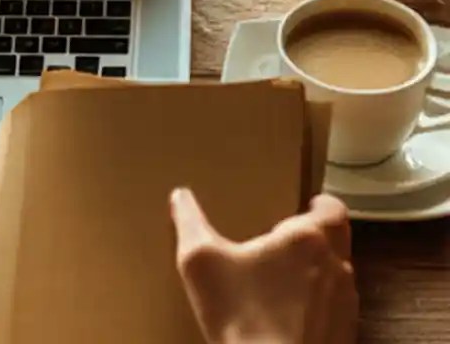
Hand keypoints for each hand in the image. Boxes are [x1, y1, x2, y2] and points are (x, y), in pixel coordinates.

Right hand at [171, 188, 357, 343]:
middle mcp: (336, 266)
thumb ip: (189, 222)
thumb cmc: (242, 316)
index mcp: (306, 239)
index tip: (304, 206)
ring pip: (336, 274)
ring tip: (279, 279)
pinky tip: (285, 314)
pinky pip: (333, 307)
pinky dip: (315, 304)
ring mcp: (345, 303)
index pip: (333, 208)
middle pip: (335, 241)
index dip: (320, 205)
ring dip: (314, 271)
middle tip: (282, 240)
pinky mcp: (344, 332)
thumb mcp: (200, 263)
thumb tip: (180, 196)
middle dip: (312, 238)